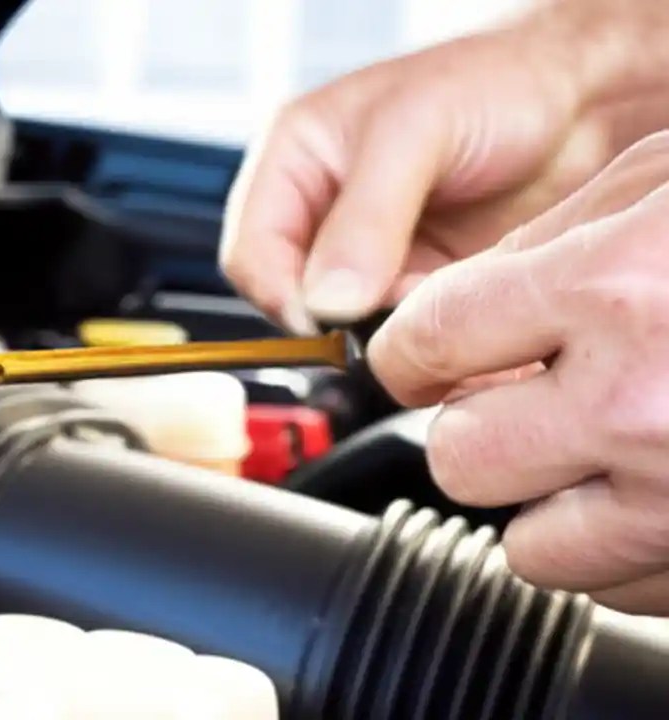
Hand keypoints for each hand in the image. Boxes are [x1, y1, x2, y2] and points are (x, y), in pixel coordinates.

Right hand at [219, 0, 668, 333]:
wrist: (585, 100)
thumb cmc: (494, 80)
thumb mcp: (416, 131)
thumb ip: (365, 218)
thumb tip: (325, 301)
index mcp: (296, 161)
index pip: (252, 252)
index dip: (280, 293)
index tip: (327, 320)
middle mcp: (323, 211)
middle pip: (292, 296)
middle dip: (338, 315)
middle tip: (394, 304)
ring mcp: (370, 251)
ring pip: (346, 323)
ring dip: (388, 325)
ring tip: (440, 290)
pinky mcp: (416, 281)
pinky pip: (398, 330)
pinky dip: (426, 332)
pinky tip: (462, 303)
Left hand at [368, 130, 668, 613]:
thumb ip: (559, 240)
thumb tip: (462, 302)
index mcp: (619, 290)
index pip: (428, 344)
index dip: (411, 351)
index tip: (420, 358)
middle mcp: (647, 405)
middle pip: (462, 459)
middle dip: (480, 427)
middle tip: (524, 399)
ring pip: (532, 549)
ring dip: (549, 502)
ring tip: (602, 450)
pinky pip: (624, 590)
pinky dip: (627, 547)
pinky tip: (664, 487)